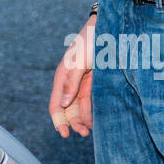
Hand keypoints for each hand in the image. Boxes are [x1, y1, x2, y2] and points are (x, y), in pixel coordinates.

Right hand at [49, 12, 95, 137]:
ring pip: (80, 108)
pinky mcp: (95, 83)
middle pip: (68, 110)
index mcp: (62, 77)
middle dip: (73, 123)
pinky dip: (92, 112)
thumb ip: (71, 83)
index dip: (58, 121)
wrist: (107, 29)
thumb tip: (63, 104)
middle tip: (83, 134)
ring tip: (90, 130)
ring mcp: (83, 83)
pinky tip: (97, 120)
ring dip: (84, 120)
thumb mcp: (79, 62)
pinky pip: (91, 102)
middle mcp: (70, 83)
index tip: (64, 134)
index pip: (56, 105)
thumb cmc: (90, 42)